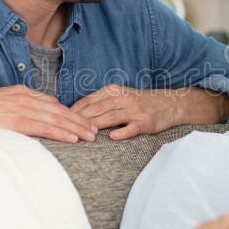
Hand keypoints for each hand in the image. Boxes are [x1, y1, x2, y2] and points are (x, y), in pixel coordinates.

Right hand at [0, 85, 97, 142]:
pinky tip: (73, 138)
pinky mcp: (14, 119)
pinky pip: (43, 126)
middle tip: (95, 130)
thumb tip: (26, 126)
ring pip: (56, 117)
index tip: (82, 122)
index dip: (69, 114)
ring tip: (91, 136)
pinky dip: (61, 132)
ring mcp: (19, 106)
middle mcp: (23, 97)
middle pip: (59, 109)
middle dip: (79, 120)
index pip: (51, 104)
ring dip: (76, 127)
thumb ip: (12, 114)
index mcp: (19, 94)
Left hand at [71, 84, 228, 140]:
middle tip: (62, 131)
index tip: (57, 120)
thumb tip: (75, 113)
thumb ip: (101, 103)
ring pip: (109, 117)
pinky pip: (131, 127)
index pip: (88, 101)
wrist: (170, 103)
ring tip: (81, 136)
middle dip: (77, 120)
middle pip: (95, 109)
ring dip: (94, 126)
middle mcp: (122, 98)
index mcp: (113, 91)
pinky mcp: (145, 122)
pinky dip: (122, 132)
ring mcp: (134, 110)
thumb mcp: (120, 97)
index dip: (72, 111)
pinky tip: (112, 138)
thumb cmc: (140, 102)